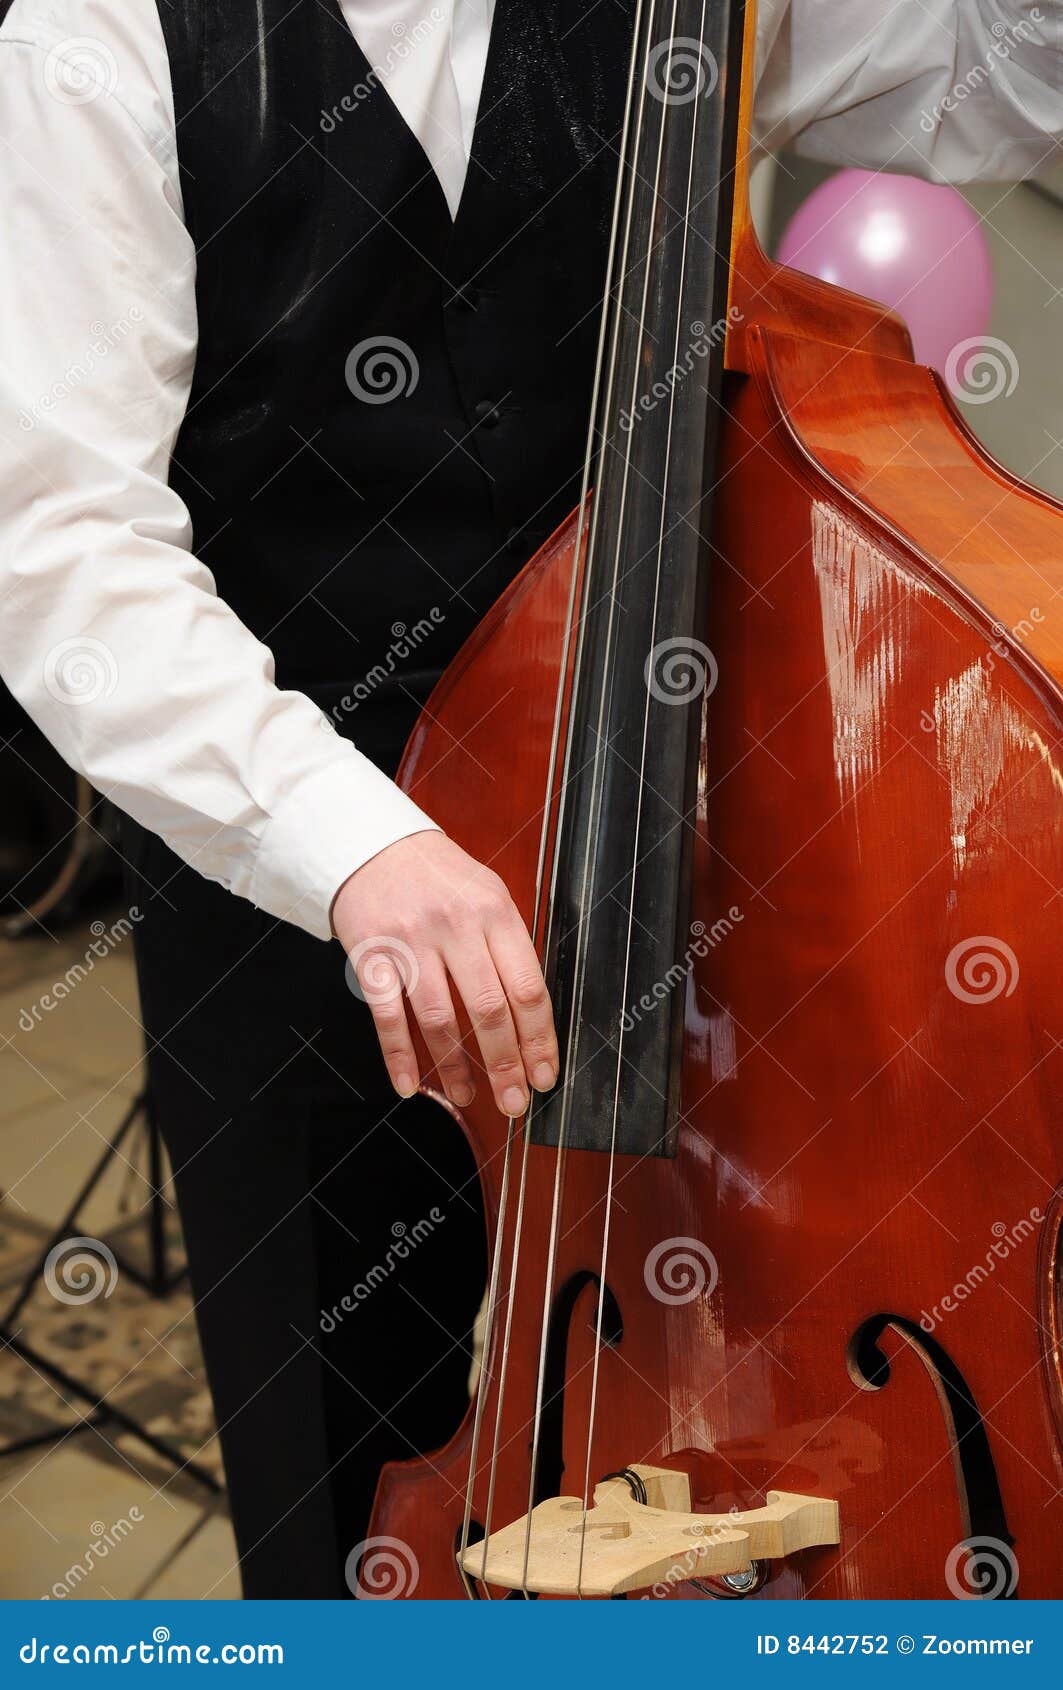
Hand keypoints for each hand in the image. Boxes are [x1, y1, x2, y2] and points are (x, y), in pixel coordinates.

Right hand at [331, 832, 557, 1114]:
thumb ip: (509, 946)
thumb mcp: (486, 894)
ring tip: (469, 1098)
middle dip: (505, 1064)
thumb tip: (531, 1016)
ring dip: (456, 1067)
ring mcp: (411, 940)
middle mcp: (455, 925)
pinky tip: (410, 1085)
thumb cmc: (437, 877)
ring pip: (439, 1018)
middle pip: (489, 1009)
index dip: (539, 1039)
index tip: (545, 1074)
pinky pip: (387, 1015)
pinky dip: (399, 1056)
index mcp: (495, 912)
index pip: (527, 987)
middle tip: (514, 1101)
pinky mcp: (371, 953)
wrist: (372, 844)